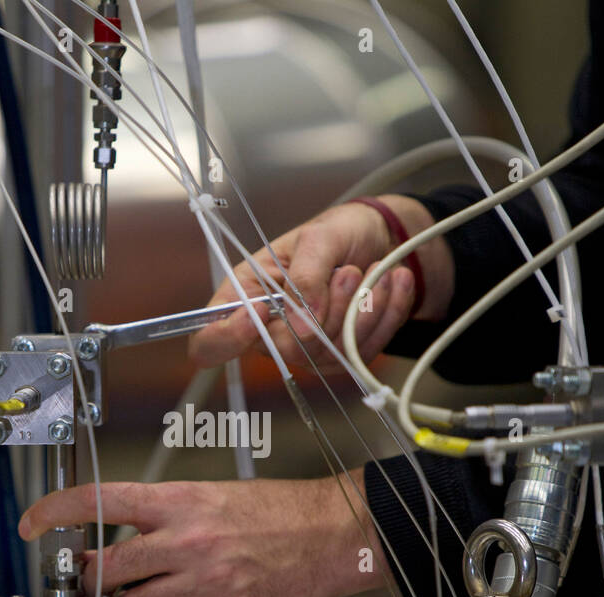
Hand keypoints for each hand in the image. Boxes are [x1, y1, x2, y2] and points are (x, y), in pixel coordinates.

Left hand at [18, 474, 384, 596]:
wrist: (334, 531)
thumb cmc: (281, 512)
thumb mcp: (215, 496)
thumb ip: (168, 515)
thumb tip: (126, 535)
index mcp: (180, 502)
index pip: (100, 500)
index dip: (55, 511)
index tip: (33, 524)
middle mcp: (186, 540)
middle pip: (106, 568)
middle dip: (90, 583)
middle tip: (92, 587)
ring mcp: (206, 580)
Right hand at [188, 194, 452, 370]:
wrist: (380, 239)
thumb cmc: (336, 233)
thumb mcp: (316, 238)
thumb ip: (305, 278)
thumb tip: (303, 326)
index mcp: (242, 300)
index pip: (209, 344)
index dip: (226, 338)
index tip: (260, 311)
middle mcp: (269, 332)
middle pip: (285, 350)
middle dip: (326, 311)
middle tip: (347, 272)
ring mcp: (307, 350)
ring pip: (331, 353)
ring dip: (362, 308)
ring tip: (375, 270)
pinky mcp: (342, 357)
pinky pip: (364, 351)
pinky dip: (386, 313)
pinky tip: (395, 283)